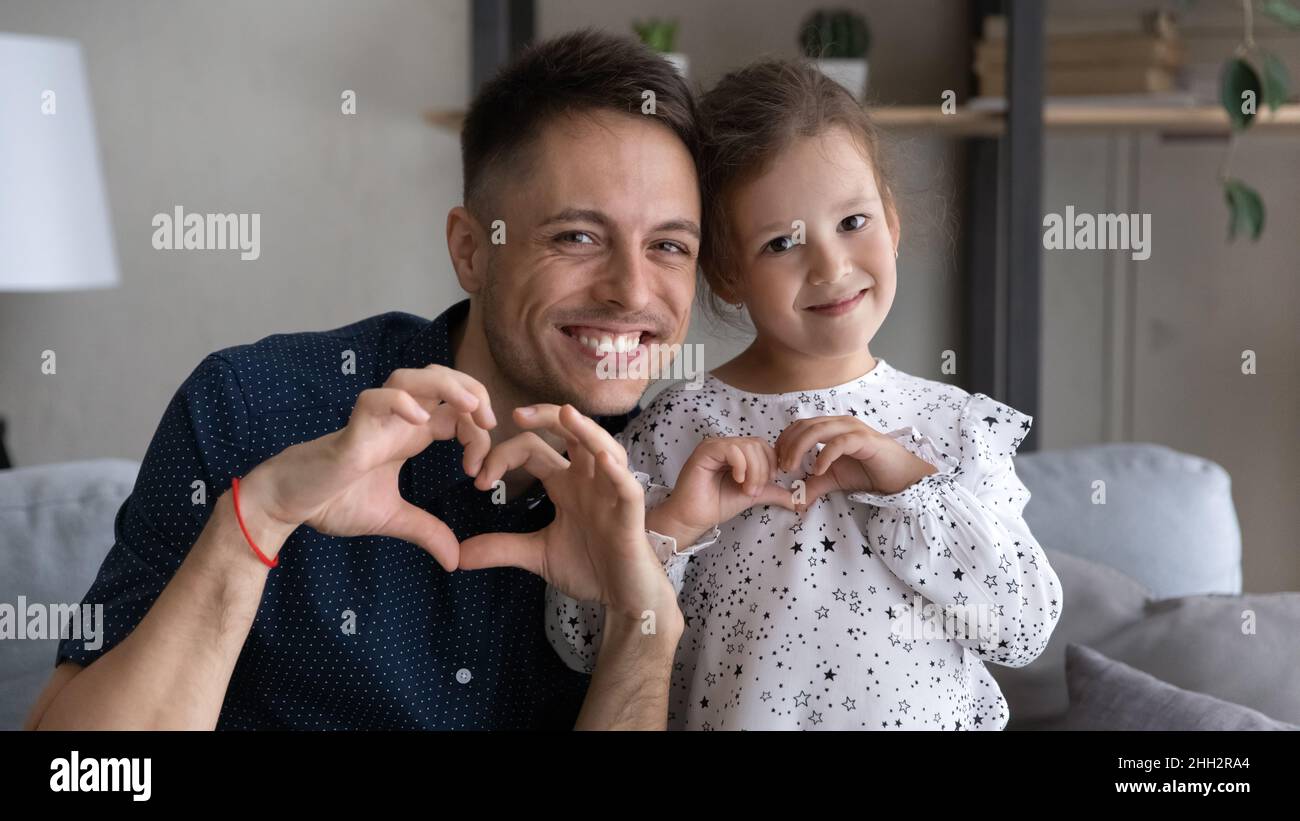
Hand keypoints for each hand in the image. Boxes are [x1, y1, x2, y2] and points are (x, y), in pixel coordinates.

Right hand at [239, 364, 496, 569]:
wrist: (288, 505)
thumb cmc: (334, 501)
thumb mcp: (392, 518)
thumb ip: (426, 532)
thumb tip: (455, 561)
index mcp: (410, 434)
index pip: (456, 412)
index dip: (478, 431)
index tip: (481, 472)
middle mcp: (396, 421)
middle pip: (441, 380)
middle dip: (473, 391)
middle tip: (491, 422)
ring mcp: (374, 422)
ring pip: (412, 379)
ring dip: (447, 386)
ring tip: (471, 407)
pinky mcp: (351, 432)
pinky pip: (375, 400)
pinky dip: (400, 402)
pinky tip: (421, 421)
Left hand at [458, 404, 677, 620]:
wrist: (623, 597)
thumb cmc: (589, 567)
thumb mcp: (536, 555)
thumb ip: (501, 549)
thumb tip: (458, 556)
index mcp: (566, 484)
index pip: (533, 450)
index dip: (503, 456)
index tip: (478, 480)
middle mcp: (589, 480)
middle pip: (572, 433)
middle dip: (547, 417)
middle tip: (515, 414)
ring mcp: (611, 495)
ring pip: (605, 449)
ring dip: (587, 431)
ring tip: (567, 415)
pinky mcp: (630, 517)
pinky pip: (627, 488)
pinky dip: (616, 472)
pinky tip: (602, 459)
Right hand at [648, 436, 796, 545]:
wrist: (695, 517)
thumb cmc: (718, 504)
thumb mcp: (753, 495)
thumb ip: (774, 492)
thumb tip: (800, 500)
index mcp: (737, 451)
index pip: (764, 446)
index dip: (771, 463)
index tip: (767, 484)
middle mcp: (726, 445)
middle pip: (758, 444)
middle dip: (763, 470)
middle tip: (755, 491)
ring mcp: (714, 446)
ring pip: (747, 446)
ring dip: (754, 471)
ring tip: (747, 490)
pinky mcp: (705, 451)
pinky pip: (732, 449)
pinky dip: (741, 466)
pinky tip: (738, 481)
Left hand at [774, 416, 938, 509]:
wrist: (900, 477)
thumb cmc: (868, 472)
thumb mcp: (833, 480)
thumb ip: (813, 485)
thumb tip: (795, 500)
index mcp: (831, 427)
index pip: (799, 425)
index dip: (784, 441)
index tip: (777, 462)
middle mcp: (840, 423)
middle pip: (804, 425)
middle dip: (788, 445)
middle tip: (782, 468)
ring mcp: (853, 429)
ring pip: (817, 429)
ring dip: (800, 448)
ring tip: (793, 468)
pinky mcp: (865, 440)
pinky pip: (839, 442)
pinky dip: (825, 455)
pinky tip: (818, 470)